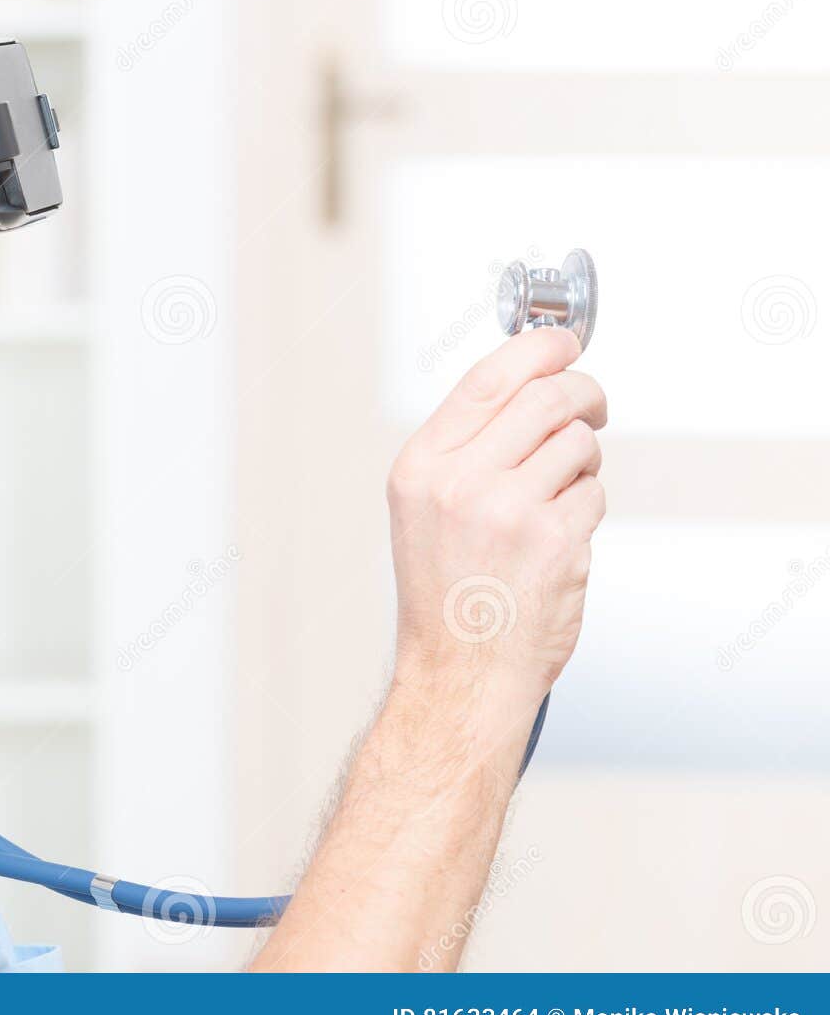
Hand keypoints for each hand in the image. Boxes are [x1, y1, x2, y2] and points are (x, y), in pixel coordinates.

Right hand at [385, 327, 606, 749]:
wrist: (459, 671)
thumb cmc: (447, 593)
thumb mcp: (425, 507)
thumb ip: (466, 445)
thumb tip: (527, 381)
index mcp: (421, 467)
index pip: (489, 378)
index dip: (538, 348)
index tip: (565, 342)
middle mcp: (459, 483)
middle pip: (547, 398)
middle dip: (583, 393)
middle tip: (593, 405)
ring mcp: (509, 511)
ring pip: (579, 443)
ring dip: (584, 461)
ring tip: (560, 494)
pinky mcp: (555, 541)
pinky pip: (594, 493)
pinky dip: (587, 508)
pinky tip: (559, 537)